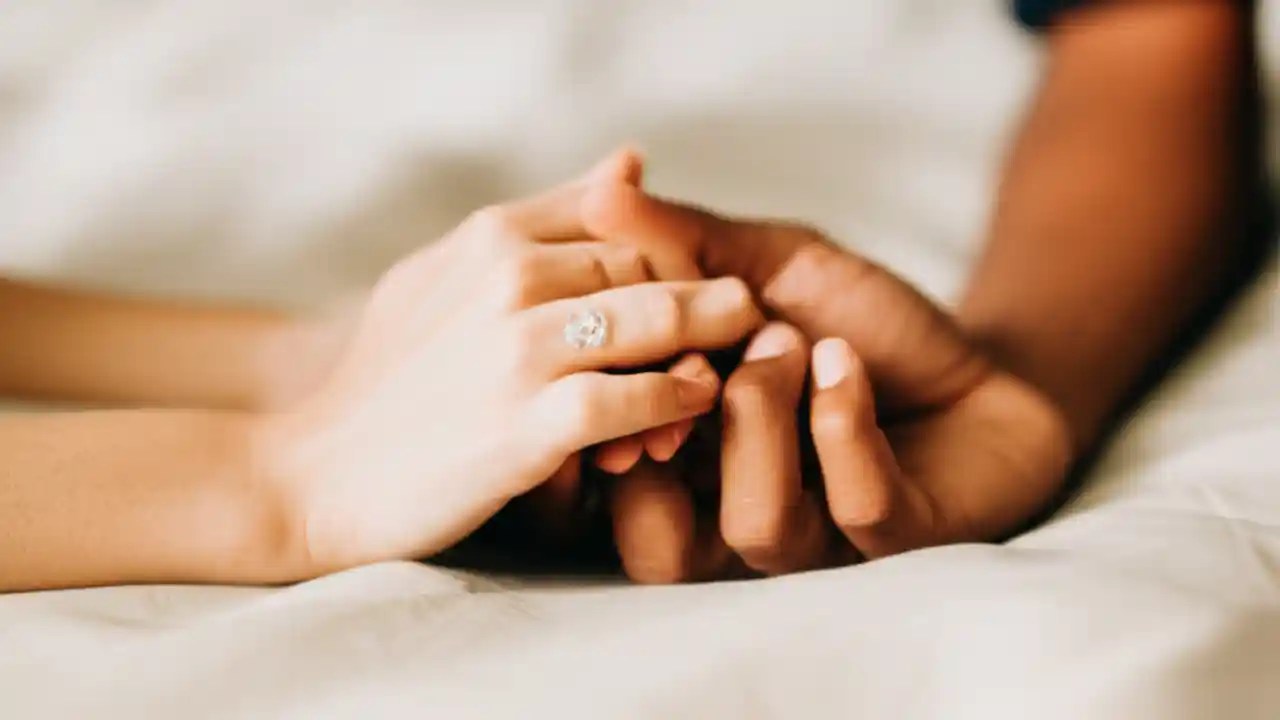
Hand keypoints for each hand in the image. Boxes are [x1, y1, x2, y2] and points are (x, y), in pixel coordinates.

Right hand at [257, 162, 762, 572]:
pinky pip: (633, 398)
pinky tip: (688, 407)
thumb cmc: (389, 375)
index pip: (628, 222)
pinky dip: (674, 400)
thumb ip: (545, 217)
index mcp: (492, 234)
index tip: (693, 298)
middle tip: (729, 339)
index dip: (675, 261)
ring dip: (704, 348)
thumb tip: (633, 160)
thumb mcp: (448, 273)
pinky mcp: (527, 425)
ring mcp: (517, 351)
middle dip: (701, 305)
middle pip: (654, 269)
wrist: (316, 475)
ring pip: (658, 323)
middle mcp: (508, 278)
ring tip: (718, 368)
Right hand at [582, 185, 1073, 581]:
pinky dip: (844, 420)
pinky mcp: (904, 540)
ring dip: (765, 413)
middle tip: (705, 342)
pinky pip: (857, 507)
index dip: (595, 416)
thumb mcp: (761, 268)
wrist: (979, 361)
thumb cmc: (857, 327)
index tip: (612, 326)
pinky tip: (846, 364)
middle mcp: (737, 523)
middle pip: (656, 542)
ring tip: (794, 343)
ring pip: (757, 526)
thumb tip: (602, 192)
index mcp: (686, 473)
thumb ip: (680, 244)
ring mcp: (823, 542)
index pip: (609, 481)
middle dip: (669, 424)